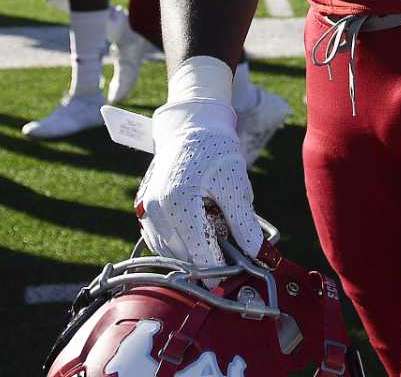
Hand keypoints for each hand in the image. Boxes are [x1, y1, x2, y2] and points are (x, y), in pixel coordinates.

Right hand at [135, 100, 262, 266]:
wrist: (191, 126)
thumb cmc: (215, 150)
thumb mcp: (235, 184)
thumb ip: (244, 223)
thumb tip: (256, 254)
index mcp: (179, 202)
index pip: (198, 254)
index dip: (218, 269)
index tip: (234, 273)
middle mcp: (157, 208)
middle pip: (183, 256)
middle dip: (206, 260)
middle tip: (228, 253)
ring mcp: (147, 209)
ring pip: (169, 251)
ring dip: (190, 252)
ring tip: (212, 234)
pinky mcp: (143, 208)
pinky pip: (159, 239)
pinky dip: (177, 243)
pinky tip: (194, 230)